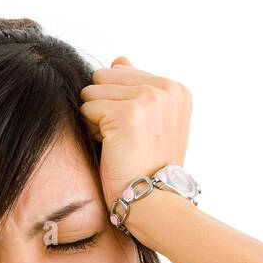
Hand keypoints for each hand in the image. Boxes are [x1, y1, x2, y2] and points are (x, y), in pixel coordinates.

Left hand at [79, 57, 192, 221]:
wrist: (154, 203)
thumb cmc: (150, 168)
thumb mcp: (152, 122)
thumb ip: (136, 85)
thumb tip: (118, 59)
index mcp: (176, 88)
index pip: (122, 72)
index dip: (117, 103)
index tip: (134, 132)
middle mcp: (166, 88)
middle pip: (104, 77)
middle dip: (104, 106)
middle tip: (122, 138)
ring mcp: (148, 99)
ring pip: (92, 91)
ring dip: (96, 119)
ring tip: (117, 144)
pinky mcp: (127, 114)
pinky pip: (87, 108)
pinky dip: (91, 130)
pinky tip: (110, 148)